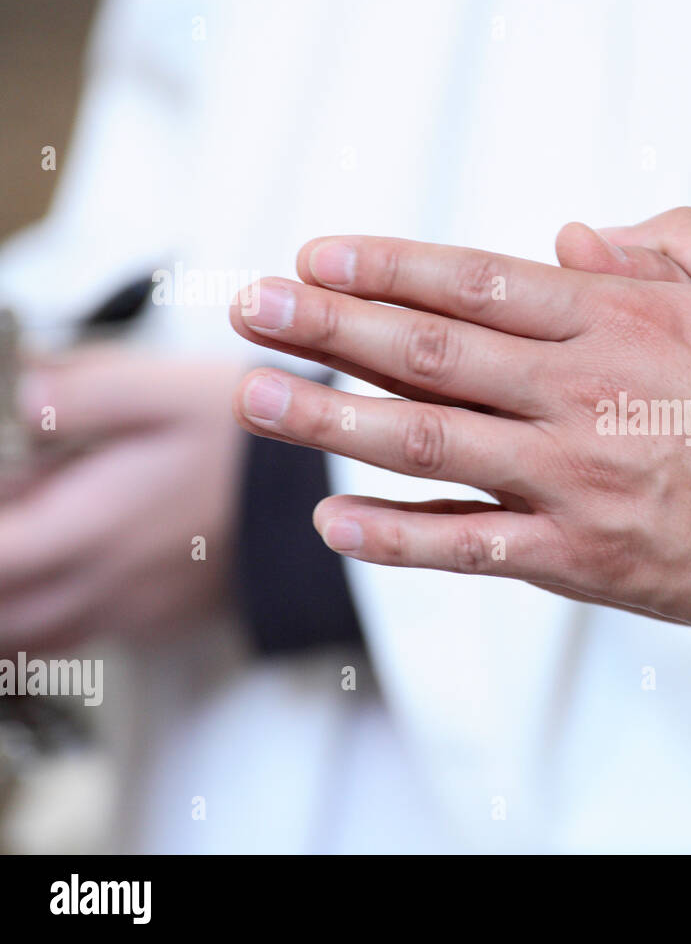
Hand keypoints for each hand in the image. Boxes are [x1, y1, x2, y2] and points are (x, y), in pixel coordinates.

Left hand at [0, 346, 245, 651]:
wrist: (318, 499)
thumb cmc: (245, 447)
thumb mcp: (169, 391)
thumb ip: (84, 392)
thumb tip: (20, 395)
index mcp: (90, 529)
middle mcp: (102, 586)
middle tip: (10, 522)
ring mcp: (128, 613)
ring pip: (25, 639)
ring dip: (3, 604)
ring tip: (18, 551)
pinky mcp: (153, 621)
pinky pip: (73, 636)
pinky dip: (38, 617)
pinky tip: (53, 571)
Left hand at [229, 208, 690, 639]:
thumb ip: (669, 240)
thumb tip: (573, 237)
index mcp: (624, 319)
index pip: (475, 284)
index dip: (385, 267)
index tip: (314, 258)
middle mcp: (583, 393)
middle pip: (427, 352)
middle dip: (324, 326)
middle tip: (246, 309)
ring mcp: (577, 480)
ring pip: (427, 443)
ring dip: (329, 419)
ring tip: (255, 398)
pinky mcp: (587, 560)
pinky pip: (471, 547)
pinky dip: (397, 534)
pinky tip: (334, 520)